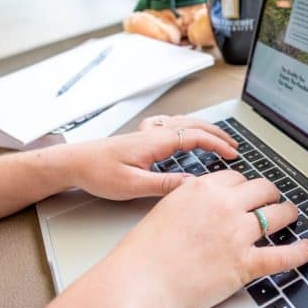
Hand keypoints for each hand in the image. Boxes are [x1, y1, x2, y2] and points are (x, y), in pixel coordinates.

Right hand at [27, 171, 307, 307]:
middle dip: (270, 195)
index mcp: (201, 189)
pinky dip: (300, 252)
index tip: (249, 191)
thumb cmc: (142, 254)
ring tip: (291, 216)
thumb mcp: (166, 211)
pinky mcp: (244, 263)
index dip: (246, 186)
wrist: (136, 284)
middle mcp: (223, 205)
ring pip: (277, 214)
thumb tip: (206, 206)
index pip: (236, 178)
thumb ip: (191, 204)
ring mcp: (236, 233)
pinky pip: (283, 255)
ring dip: (287, 214)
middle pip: (262, 189)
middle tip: (273, 200)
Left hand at [45, 125, 237, 199]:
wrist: (72, 162)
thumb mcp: (132, 185)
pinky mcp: (140, 137)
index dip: (218, 145)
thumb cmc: (97, 173)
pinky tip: (184, 132)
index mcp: (155, 142)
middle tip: (234, 145)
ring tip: (218, 138)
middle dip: (217, 134)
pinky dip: (185, 126)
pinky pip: (170, 124)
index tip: (233, 154)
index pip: (195, 137)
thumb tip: (193, 185)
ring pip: (183, 122)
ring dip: (204, 128)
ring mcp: (147, 133)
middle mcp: (153, 133)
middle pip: (193, 125)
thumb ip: (164, 184)